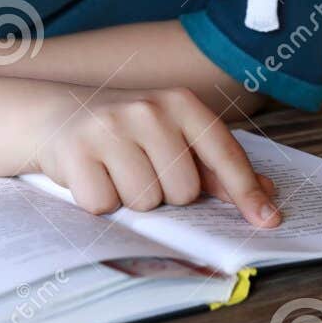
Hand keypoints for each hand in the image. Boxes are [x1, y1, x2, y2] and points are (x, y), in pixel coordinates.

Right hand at [32, 86, 280, 226]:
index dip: (246, 191)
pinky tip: (91, 176)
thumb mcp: (170, 135)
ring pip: (146, 202)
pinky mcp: (77, 151)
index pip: (223, 153)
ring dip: (131, 199)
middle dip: (165, 194)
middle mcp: (148, 110)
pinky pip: (105, 206)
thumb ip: (215, 164)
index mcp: (179, 103)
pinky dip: (99, 202)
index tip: (268, 219)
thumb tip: (266, 193)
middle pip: (183, 191)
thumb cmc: (123, 132)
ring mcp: (111, 128)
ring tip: (114, 171)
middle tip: (140, 170)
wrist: (53, 115)